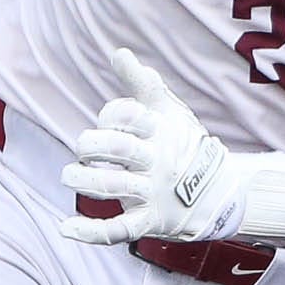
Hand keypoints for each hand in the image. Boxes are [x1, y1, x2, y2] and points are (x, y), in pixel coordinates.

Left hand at [61, 48, 284, 245]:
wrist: (218, 192)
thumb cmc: (182, 144)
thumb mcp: (168, 111)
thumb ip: (142, 83)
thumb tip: (119, 52)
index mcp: (160, 130)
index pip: (129, 117)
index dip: (111, 115)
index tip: (106, 121)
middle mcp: (157, 161)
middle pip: (121, 149)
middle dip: (93, 145)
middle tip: (82, 147)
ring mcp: (152, 193)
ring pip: (115, 187)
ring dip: (85, 182)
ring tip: (69, 176)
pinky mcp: (150, 221)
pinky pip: (119, 230)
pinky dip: (91, 232)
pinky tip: (66, 228)